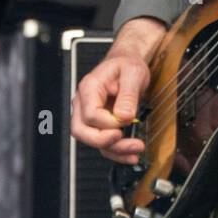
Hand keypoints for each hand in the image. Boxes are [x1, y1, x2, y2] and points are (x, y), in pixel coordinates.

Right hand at [70, 19, 161, 164]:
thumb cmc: (127, 64)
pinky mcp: (100, 124)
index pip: (90, 114)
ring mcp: (90, 115)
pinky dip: (116, 151)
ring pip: (92, 140)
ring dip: (114, 149)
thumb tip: (124, 116)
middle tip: (123, 139)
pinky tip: (131, 154)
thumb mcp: (133, 73)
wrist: (128, 63)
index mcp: (90, 88)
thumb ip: (128, 95)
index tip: (125, 121)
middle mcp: (84, 103)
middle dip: (103, 141)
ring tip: (135, 149)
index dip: (107, 123)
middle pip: (81, 131)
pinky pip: (103, 142)